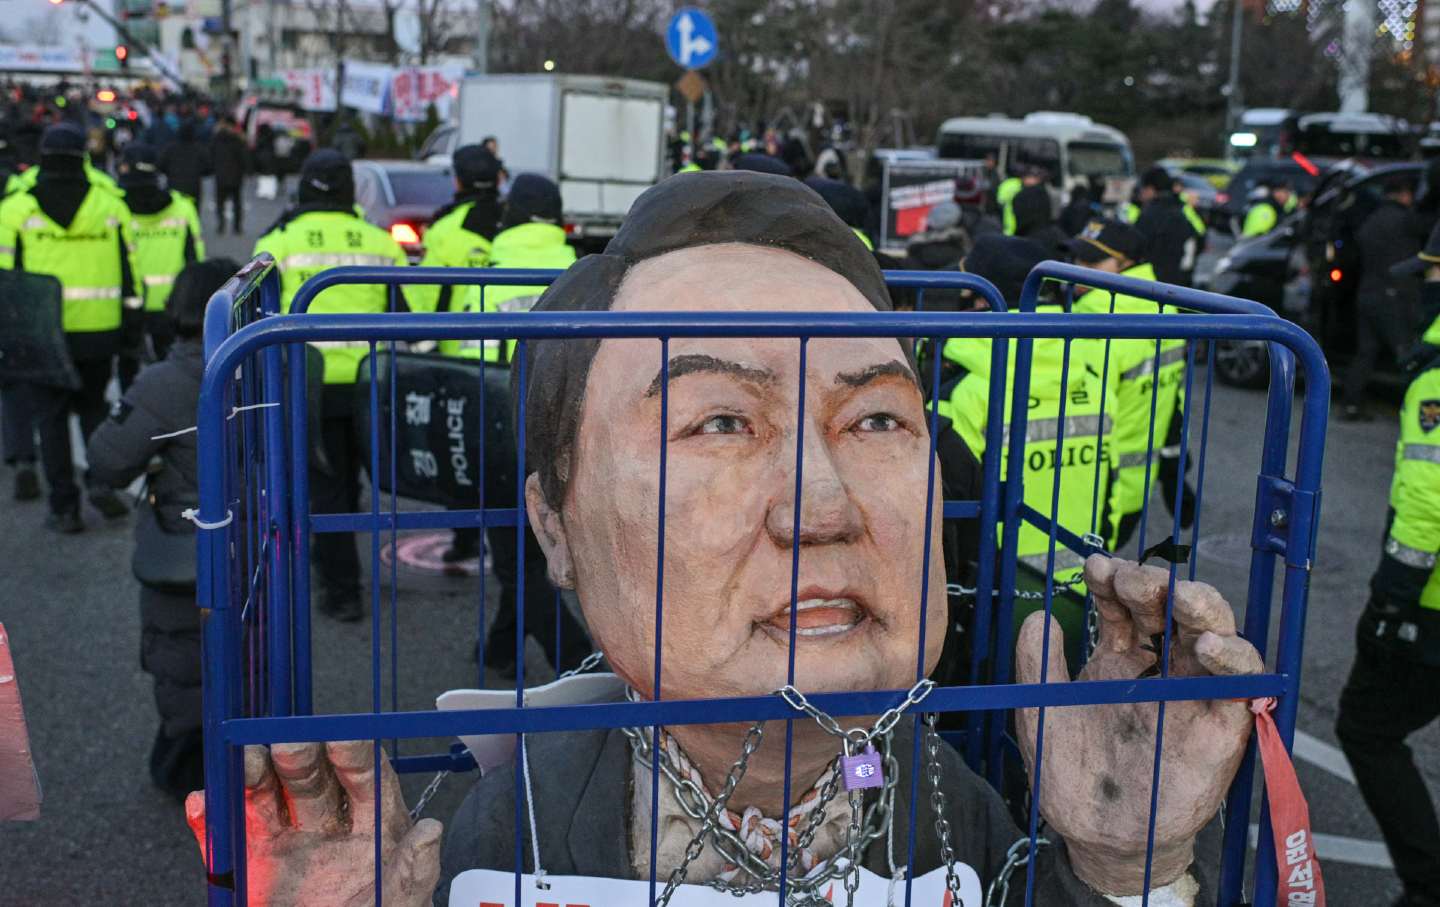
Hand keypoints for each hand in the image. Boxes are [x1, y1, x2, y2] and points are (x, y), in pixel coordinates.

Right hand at [185, 740, 442, 906]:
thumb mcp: (401, 901)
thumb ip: (415, 870)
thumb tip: (431, 830)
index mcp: (371, 826)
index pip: (367, 778)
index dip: (356, 756)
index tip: (343, 739)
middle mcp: (328, 824)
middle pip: (313, 779)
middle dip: (302, 758)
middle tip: (289, 744)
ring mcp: (286, 841)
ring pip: (266, 796)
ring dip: (254, 774)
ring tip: (245, 760)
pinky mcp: (249, 866)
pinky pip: (225, 838)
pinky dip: (209, 821)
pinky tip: (202, 803)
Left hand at [1015, 556, 1262, 895]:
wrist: (1097, 837)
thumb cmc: (1072, 774)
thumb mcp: (1040, 710)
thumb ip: (1037, 663)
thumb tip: (1038, 615)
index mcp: (1120, 657)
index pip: (1126, 603)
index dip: (1114, 580)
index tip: (1095, 566)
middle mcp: (1160, 668)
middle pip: (1172, 608)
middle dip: (1156, 583)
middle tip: (1132, 579)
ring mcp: (1193, 692)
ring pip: (1215, 632)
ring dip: (1202, 606)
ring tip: (1179, 596)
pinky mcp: (1222, 725)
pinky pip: (1243, 683)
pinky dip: (1233, 657)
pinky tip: (1207, 645)